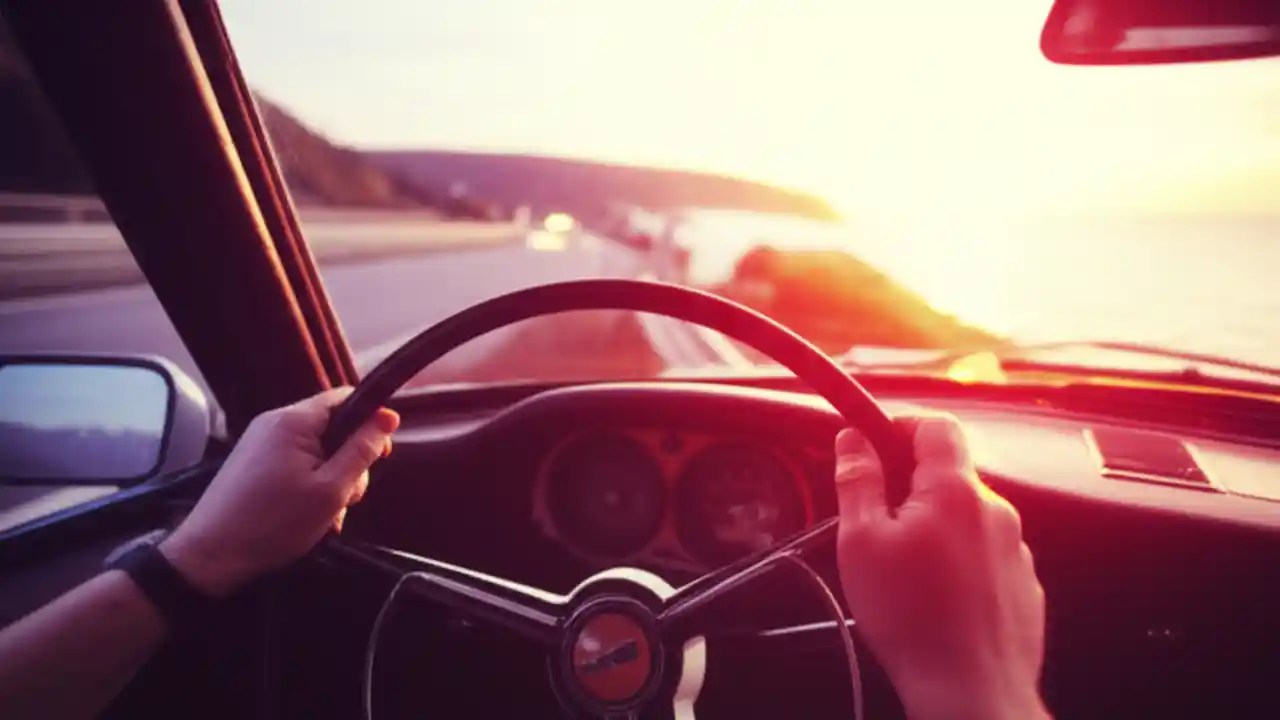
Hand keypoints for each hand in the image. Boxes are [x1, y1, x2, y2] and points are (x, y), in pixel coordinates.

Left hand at [159, 387, 398, 595]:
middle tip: (345, 499)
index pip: (346, 398)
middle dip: (349, 461)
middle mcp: (275, 422)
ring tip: (325, 516)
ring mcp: (260, 443)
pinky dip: (309, 485)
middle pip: (333, 427)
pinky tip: (308, 516)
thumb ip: (361, 451)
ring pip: (317, 450)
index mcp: (294, 420)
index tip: (379, 457)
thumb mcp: (330, 490)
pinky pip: (296, 463)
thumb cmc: (274, 523)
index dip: (371, 422)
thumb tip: (389, 416)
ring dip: (331, 480)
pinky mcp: (253, 463)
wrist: (210, 556)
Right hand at [834, 414, 1048, 719]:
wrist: (971, 692)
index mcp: (954, 491)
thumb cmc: (911, 620)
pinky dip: (960, 562)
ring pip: (967, 517)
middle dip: (911, 488)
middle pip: (950, 473)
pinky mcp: (1023, 583)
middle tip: (877, 524)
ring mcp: (1015, 548)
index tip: (874, 445)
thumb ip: (857, 481)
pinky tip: (936, 597)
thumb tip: (852, 439)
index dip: (900, 426)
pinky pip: (986, 554)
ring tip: (906, 572)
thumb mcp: (861, 543)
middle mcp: (996, 510)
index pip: (935, 425)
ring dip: (937, 528)